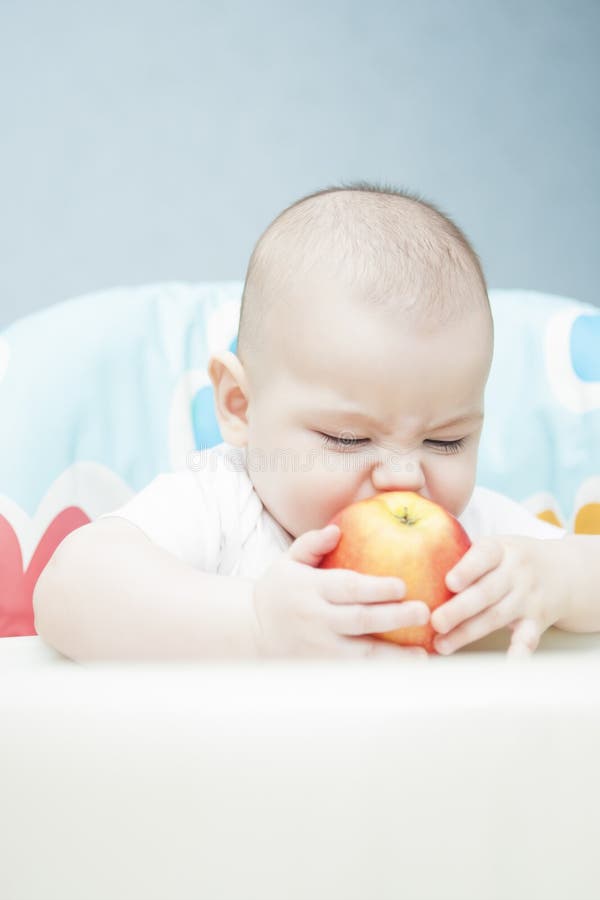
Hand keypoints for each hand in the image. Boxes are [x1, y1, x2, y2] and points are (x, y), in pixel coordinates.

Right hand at [252, 523, 430, 659]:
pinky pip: (356, 674)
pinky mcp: (321, 669)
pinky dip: (380, 674)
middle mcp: (316, 620)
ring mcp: (319, 649)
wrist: (252, 631)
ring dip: (394, 656)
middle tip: (424, 612)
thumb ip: (311, 544)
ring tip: (423, 655)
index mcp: (310, 589)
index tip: (403, 586)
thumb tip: (337, 530)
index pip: (347, 588)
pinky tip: (405, 672)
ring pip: (361, 656)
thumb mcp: (288, 561)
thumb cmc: (279, 591)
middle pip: (360, 621)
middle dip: (394, 618)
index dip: (375, 588)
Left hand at [430, 535, 569, 656]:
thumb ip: (462, 554)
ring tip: (442, 645)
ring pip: (497, 616)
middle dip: (459, 609)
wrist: (563, 571)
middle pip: (486, 592)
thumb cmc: (509, 559)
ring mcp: (527, 597)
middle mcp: (516, 573)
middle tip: (434, 622)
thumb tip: (411, 566)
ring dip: (468, 633)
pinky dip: (520, 650)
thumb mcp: (493, 546)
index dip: (467, 569)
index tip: (449, 582)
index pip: (484, 555)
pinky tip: (510, 662)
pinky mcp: (537, 620)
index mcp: (500, 549)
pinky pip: (529, 636)